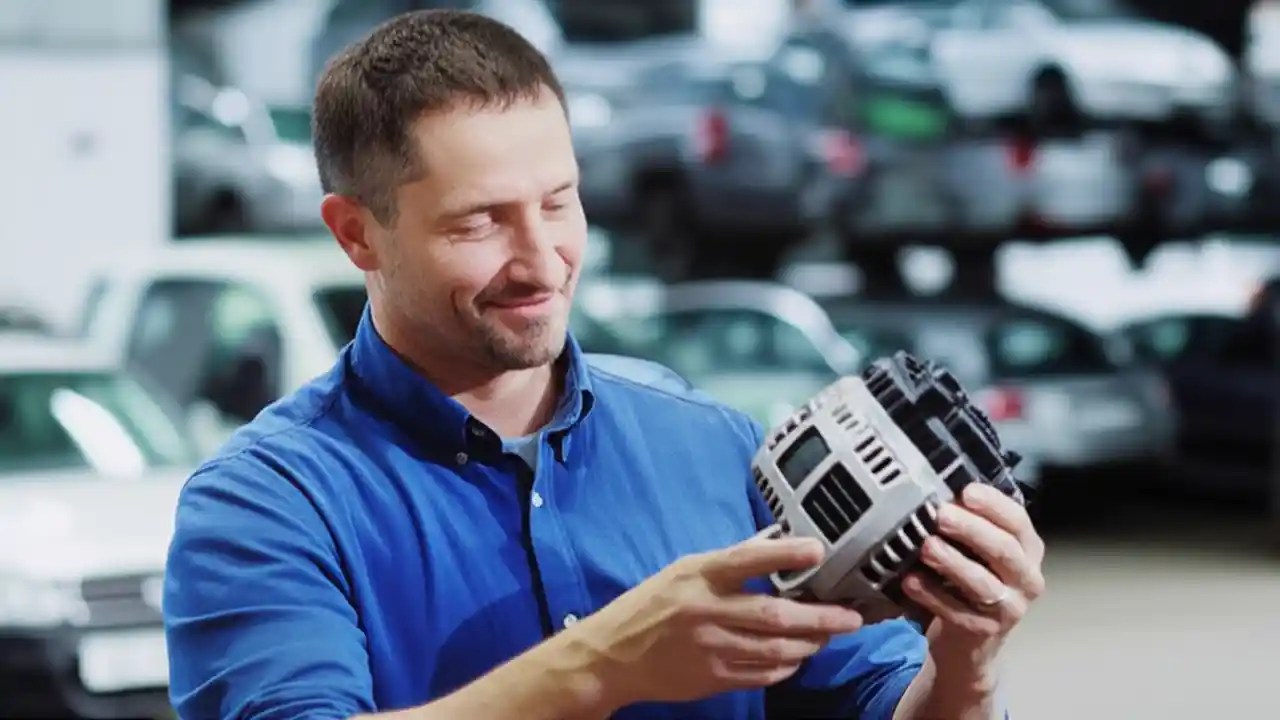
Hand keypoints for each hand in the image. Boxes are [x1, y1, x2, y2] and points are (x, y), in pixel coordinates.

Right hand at [566, 534, 864, 709]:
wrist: (612, 656)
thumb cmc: (649, 606)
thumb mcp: (681, 571)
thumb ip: (727, 562)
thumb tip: (772, 542)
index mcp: (697, 576)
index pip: (747, 560)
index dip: (785, 554)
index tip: (817, 550)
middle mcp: (704, 611)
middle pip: (773, 616)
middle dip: (819, 618)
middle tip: (850, 618)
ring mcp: (709, 648)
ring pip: (774, 650)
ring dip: (808, 645)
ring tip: (827, 637)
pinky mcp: (712, 678)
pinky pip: (762, 674)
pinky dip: (786, 666)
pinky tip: (796, 657)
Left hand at [901, 483, 1045, 678]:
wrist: (971, 637)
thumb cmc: (973, 575)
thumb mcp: (979, 548)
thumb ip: (969, 521)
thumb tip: (939, 487)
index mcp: (1028, 548)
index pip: (1017, 520)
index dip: (993, 504)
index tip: (965, 491)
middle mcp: (1027, 577)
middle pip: (1003, 550)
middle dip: (970, 529)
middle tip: (940, 514)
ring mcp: (1010, 607)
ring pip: (982, 583)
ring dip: (952, 562)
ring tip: (926, 547)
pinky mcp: (986, 631)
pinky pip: (957, 612)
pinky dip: (931, 595)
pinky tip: (910, 581)